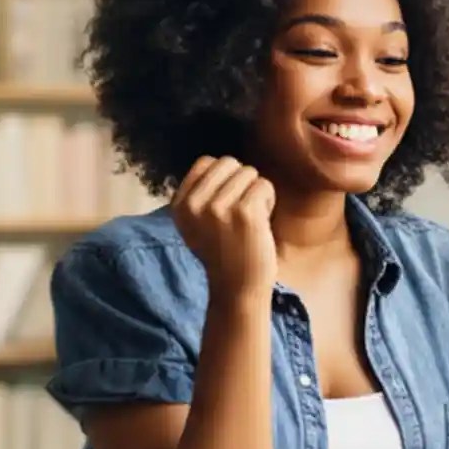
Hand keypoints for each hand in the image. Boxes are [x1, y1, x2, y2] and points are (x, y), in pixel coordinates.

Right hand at [171, 155, 277, 297]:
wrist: (238, 287)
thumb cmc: (225, 252)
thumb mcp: (197, 222)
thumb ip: (201, 193)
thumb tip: (216, 161)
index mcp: (180, 204)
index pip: (206, 162)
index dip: (225, 179)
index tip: (226, 206)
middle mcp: (195, 204)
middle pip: (229, 163)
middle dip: (242, 182)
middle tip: (242, 212)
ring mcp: (218, 208)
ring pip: (249, 172)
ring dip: (256, 193)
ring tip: (250, 219)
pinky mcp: (244, 213)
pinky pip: (263, 185)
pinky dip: (269, 200)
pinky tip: (261, 223)